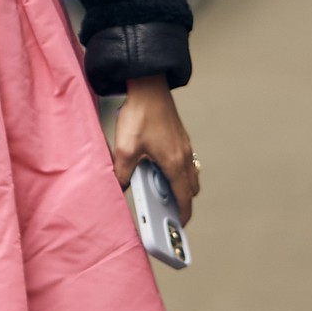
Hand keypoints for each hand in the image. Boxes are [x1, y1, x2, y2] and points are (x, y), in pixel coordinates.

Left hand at [111, 76, 199, 222]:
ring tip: (160, 189)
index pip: (185, 197)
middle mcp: (184, 156)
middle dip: (183, 201)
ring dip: (180, 185)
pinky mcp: (180, 137)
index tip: (179, 225)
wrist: (149, 86)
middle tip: (168, 210)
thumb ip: (122, 174)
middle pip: (192, 188)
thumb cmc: (141, 114)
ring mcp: (184, 146)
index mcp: (174, 163)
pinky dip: (177, 171)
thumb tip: (119, 188)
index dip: (183, 214)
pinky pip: (185, 161)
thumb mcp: (124, 149)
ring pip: (190, 174)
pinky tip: (158, 167)